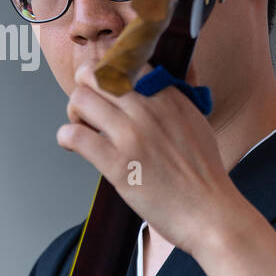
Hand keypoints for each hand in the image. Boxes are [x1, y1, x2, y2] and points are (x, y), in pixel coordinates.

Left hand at [56, 62, 242, 259]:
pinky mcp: (118, 164)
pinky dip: (66, 137)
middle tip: (87, 108)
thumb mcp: (194, 122)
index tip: (104, 90)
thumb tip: (146, 92)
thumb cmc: (204, 175)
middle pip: (95, 74)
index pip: (123, 62)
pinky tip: (72, 145)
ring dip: (74, 112)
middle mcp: (148, 110)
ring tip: (83, 128)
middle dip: (84, 87)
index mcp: (167, 96)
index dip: (106, 74)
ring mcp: (132, 136)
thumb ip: (169, 102)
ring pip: (80, 99)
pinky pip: (75, 135)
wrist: (210, 213)